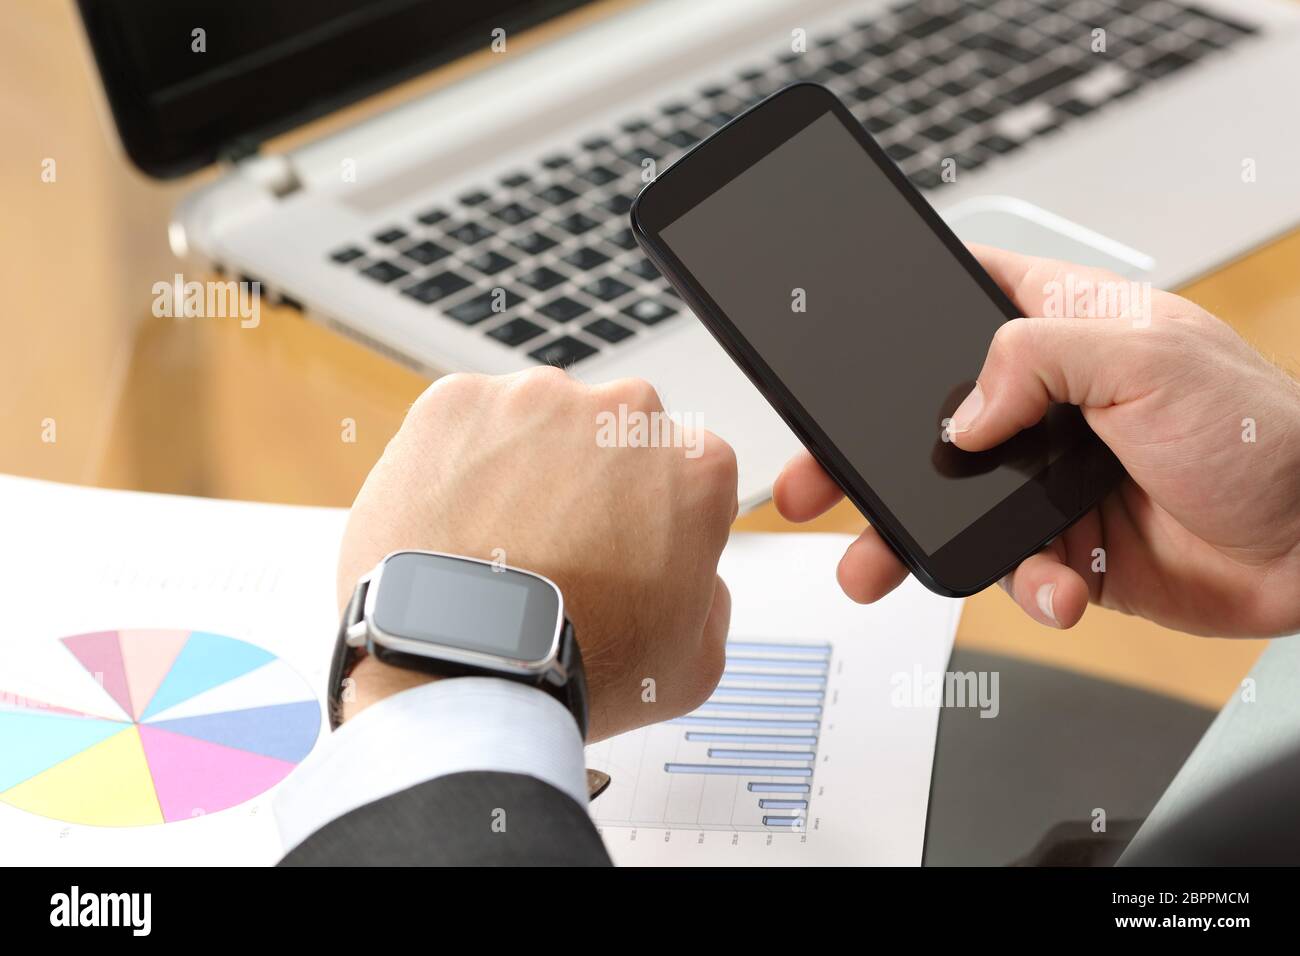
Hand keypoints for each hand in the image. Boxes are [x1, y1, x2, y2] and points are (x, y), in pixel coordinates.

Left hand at [336, 368, 737, 739]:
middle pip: (614, 432)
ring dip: (524, 464)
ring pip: (538, 420)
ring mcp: (538, 399)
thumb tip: (694, 576)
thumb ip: (712, 600)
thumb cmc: (574, 669)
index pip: (684, 472)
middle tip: (558, 548)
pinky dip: (457, 459)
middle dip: (590, 479)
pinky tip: (454, 519)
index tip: (622, 549)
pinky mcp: (458, 401)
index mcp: (696, 468)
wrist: (463, 668)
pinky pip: (465, 421)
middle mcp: (625, 413)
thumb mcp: (693, 663)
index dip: (652, 515)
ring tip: (495, 539)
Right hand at [775, 245, 1299, 635]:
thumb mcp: (1149, 359)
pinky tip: (1054, 586)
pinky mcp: (1063, 542)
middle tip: (810, 481)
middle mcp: (1048, 400)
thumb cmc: (1263, 432)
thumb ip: (1037, 359)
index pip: (961, 295)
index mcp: (1066, 327)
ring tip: (868, 566)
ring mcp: (1049, 474)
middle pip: (924, 417)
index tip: (833, 334)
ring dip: (907, 538)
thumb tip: (959, 415)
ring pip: (948, 503)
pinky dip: (1023, 585)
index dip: (895, 310)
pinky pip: (1009, 566)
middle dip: (861, 454)